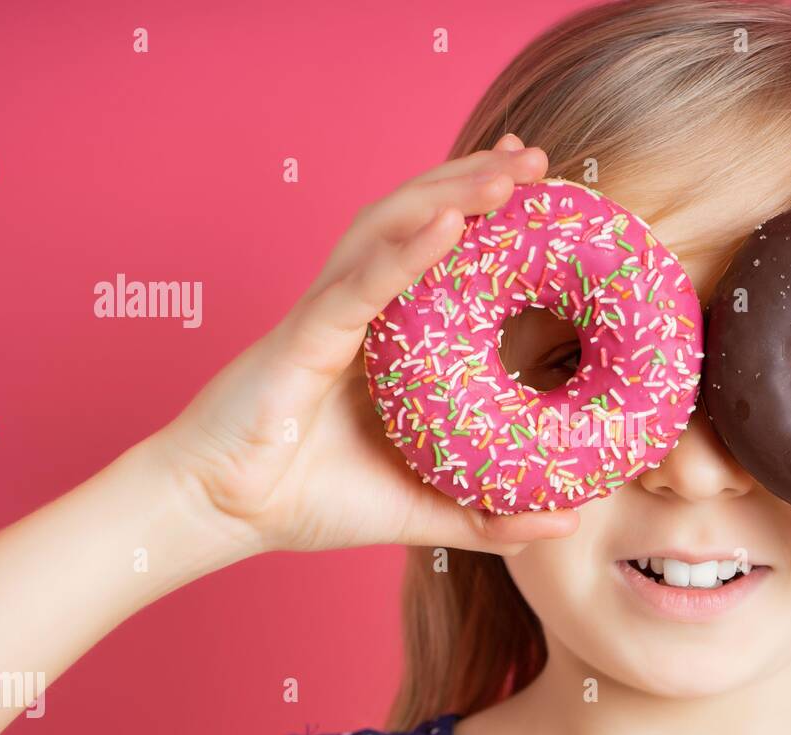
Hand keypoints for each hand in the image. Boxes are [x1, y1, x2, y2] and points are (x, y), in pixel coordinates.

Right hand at [151, 134, 578, 555]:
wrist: (223, 514)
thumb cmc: (310, 501)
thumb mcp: (422, 508)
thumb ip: (489, 515)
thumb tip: (567, 521)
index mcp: (387, 337)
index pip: (442, 258)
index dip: (488, 219)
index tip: (545, 195)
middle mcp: (360, 309)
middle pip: (421, 221)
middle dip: (478, 181)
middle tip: (538, 157)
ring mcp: (330, 313)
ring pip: (391, 230)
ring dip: (450, 193)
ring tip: (509, 171)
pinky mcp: (303, 335)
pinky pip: (360, 284)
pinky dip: (405, 252)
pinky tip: (450, 223)